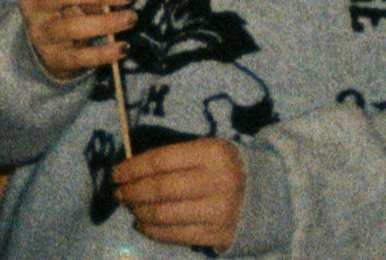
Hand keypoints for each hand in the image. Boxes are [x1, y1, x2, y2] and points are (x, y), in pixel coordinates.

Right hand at [17, 0, 132, 79]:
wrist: (47, 45)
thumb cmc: (66, 6)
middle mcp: (34, 5)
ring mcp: (41, 33)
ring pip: (72, 27)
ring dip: (106, 22)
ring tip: (131, 17)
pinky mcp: (53, 58)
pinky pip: (80, 56)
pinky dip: (104, 52)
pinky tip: (124, 47)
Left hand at [112, 137, 247, 252]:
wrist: (270, 194)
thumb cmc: (227, 167)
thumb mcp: (207, 150)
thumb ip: (174, 158)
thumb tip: (131, 170)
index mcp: (213, 152)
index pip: (160, 160)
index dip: (132, 168)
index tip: (115, 174)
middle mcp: (218, 181)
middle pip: (160, 189)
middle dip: (132, 192)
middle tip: (118, 194)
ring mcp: (219, 212)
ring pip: (165, 215)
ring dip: (140, 212)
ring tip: (130, 208)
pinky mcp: (219, 235)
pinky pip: (176, 235)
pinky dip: (153, 231)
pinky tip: (143, 225)